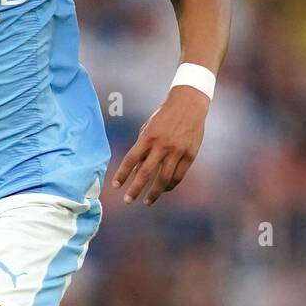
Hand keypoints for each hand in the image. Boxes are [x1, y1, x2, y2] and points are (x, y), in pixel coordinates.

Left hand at [112, 86, 207, 205]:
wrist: (189, 103)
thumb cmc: (164, 116)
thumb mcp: (149, 127)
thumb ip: (142, 148)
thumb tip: (136, 171)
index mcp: (148, 136)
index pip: (131, 159)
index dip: (122, 174)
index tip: (115, 186)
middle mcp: (162, 145)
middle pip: (146, 173)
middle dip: (135, 189)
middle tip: (128, 201)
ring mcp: (177, 151)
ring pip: (164, 179)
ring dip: (154, 193)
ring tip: (147, 201)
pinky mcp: (190, 154)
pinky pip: (178, 176)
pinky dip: (170, 185)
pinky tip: (164, 190)